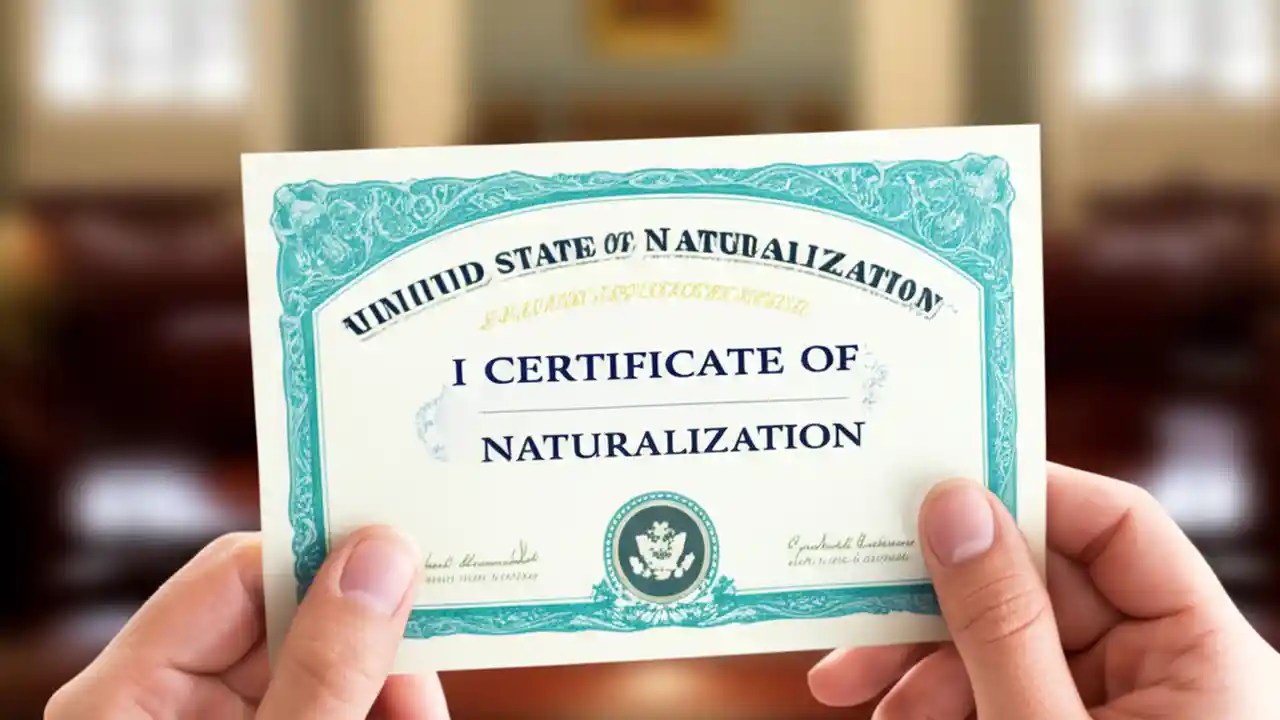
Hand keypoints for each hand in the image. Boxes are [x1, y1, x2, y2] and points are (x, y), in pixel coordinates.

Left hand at [47, 527, 448, 718]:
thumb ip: (325, 667)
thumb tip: (383, 554)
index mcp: (130, 693)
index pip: (236, 569)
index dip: (324, 549)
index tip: (409, 543)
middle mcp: (171, 699)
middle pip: (293, 615)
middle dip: (375, 634)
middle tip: (442, 637)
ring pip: (325, 661)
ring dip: (391, 680)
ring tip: (426, 711)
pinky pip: (330, 700)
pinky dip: (379, 707)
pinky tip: (411, 714)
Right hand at [807, 463, 1279, 718]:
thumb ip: (1000, 626)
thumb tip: (955, 506)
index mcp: (1206, 655)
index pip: (1118, 526)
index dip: (1027, 493)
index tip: (931, 487)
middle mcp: (1168, 670)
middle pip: (1045, 582)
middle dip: (942, 597)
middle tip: (853, 602)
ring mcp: (1121, 710)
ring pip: (1008, 639)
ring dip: (925, 660)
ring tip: (855, 694)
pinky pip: (1002, 690)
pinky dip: (943, 700)